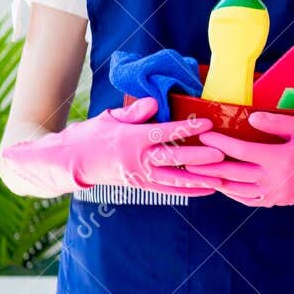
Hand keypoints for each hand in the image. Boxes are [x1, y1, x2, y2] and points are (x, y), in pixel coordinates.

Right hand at [0, 97, 223, 197]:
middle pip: (173, 158)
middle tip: (223, 153)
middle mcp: (137, 160)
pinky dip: (188, 190)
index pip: (163, 132)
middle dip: (199, 157)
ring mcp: (139, 176)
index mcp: (131, 139)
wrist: (70, 162)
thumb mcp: (109, 118)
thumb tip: (152, 103)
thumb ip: (133, 112)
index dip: (187, 128)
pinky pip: (168, 190)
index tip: (208, 123)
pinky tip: (207, 189)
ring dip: (199, 179)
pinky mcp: (140, 186)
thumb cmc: (91, 135)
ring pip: (174, 179)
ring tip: (223, 177)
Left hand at [183, 111, 293, 206]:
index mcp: (279, 160)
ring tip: (199, 172)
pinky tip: (223, 185)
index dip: (218, 142)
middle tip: (189, 156)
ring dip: (215, 181)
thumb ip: (276, 123)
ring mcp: (274, 194)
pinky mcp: (278, 201)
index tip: (204, 134)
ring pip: (236, 190)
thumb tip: (250, 118)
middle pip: (231, 173)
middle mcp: (273, 180)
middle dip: (208, 164)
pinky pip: (248, 200)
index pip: (239, 151)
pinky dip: (232, 193)